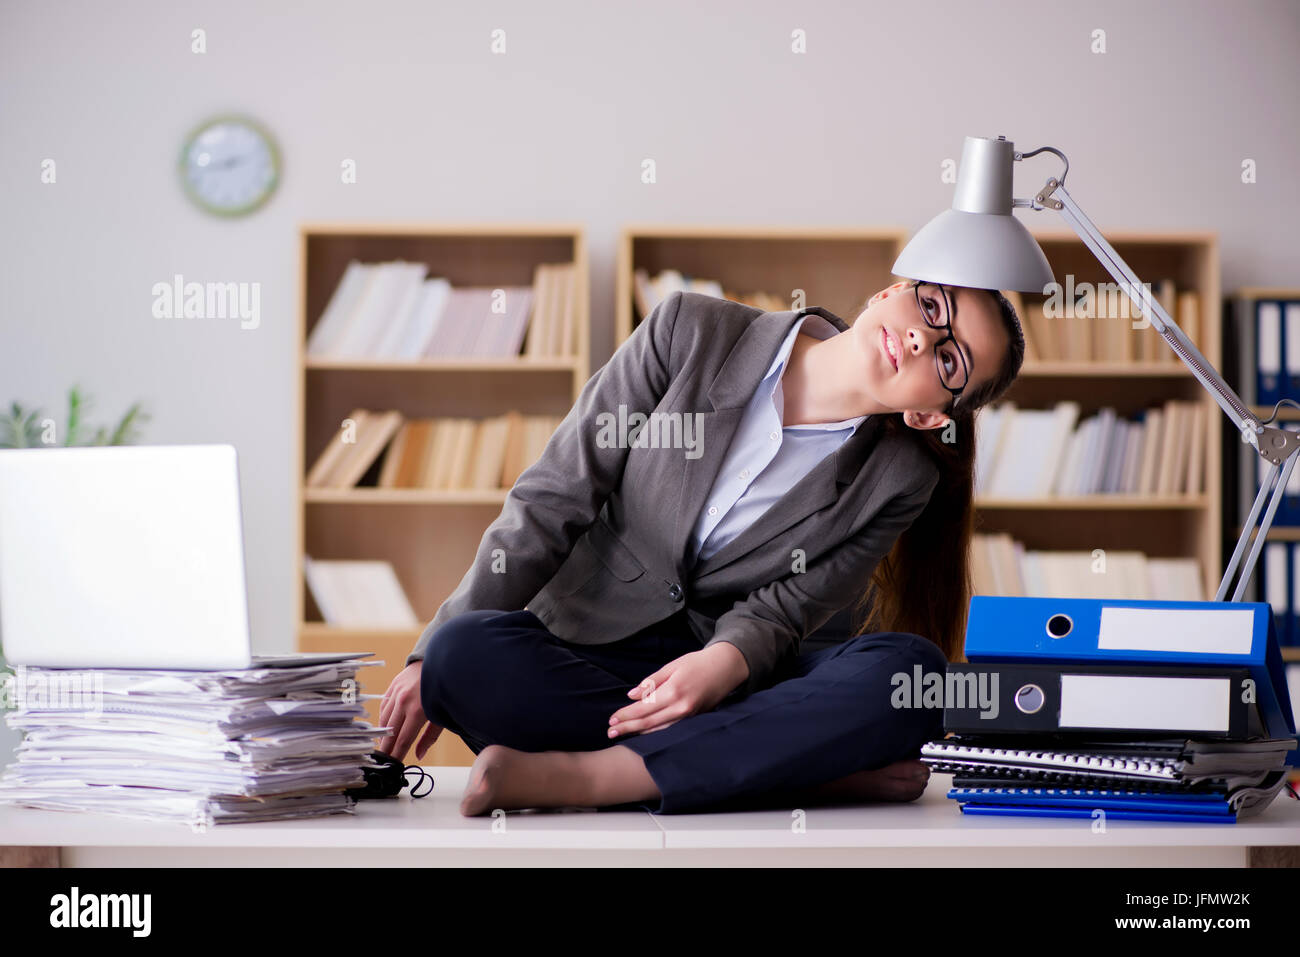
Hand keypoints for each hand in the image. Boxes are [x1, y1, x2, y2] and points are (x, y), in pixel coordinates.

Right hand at [377, 661, 442, 761]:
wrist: (442, 661)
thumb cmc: (446, 689)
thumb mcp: (443, 714)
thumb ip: (429, 737)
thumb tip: (418, 755)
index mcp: (417, 711)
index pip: (403, 739)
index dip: (397, 754)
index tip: (392, 765)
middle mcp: (403, 701)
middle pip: (390, 732)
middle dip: (386, 748)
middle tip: (381, 761)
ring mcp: (396, 692)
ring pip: (384, 719)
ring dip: (383, 734)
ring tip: (383, 746)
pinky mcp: (393, 685)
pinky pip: (384, 706)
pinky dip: (383, 718)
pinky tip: (385, 728)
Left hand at [607, 642, 748, 738]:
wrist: (726, 668)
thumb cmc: (697, 663)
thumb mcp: (672, 666)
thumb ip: (651, 682)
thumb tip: (632, 695)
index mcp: (674, 691)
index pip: (644, 708)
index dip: (626, 715)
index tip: (612, 719)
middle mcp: (681, 707)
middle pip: (648, 723)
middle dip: (627, 727)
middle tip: (610, 732)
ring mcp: (689, 716)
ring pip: (659, 730)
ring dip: (638, 733)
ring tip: (621, 734)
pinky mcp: (694, 719)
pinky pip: (670, 729)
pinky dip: (654, 733)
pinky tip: (643, 733)